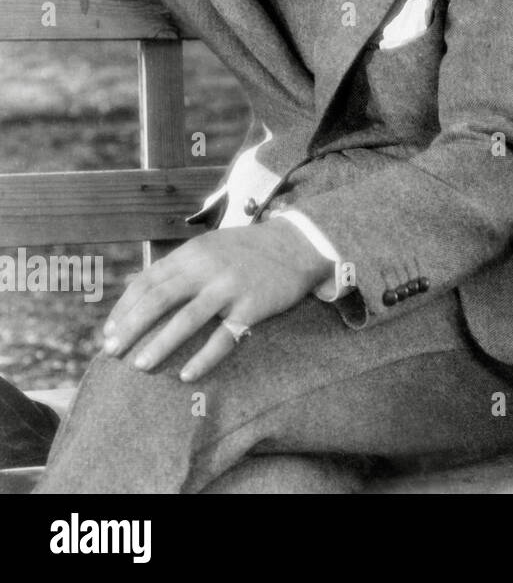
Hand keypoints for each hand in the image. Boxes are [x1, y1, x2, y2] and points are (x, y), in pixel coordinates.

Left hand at [102, 219, 333, 381]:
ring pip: (187, 320)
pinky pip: (224, 337)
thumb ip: (178, 265)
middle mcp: (207, 269)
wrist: (298, 243)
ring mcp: (230, 288)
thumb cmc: (249, 249)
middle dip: (131, 327)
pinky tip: (187, 374)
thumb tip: (136, 285)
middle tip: (111, 351)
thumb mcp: (210, 245)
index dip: (124, 307)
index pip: (147, 281)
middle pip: (159, 300)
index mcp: (192, 253)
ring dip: (160, 344)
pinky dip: (204, 358)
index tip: (108, 331)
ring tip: (140, 365)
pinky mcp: (253, 306)